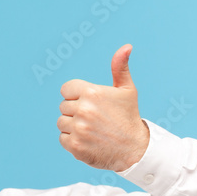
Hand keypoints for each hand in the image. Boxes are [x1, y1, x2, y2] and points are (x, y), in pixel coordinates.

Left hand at [57, 44, 149, 170]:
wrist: (135, 149)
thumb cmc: (129, 117)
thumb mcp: (127, 90)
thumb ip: (120, 67)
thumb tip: (126, 46)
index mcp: (92, 93)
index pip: (66, 89)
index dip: (76, 96)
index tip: (90, 103)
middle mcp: (83, 110)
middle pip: (63, 106)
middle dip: (76, 111)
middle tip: (95, 119)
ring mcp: (78, 129)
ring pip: (61, 123)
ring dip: (72, 126)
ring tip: (91, 130)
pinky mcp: (75, 146)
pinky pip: (62, 139)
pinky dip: (72, 141)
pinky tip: (88, 141)